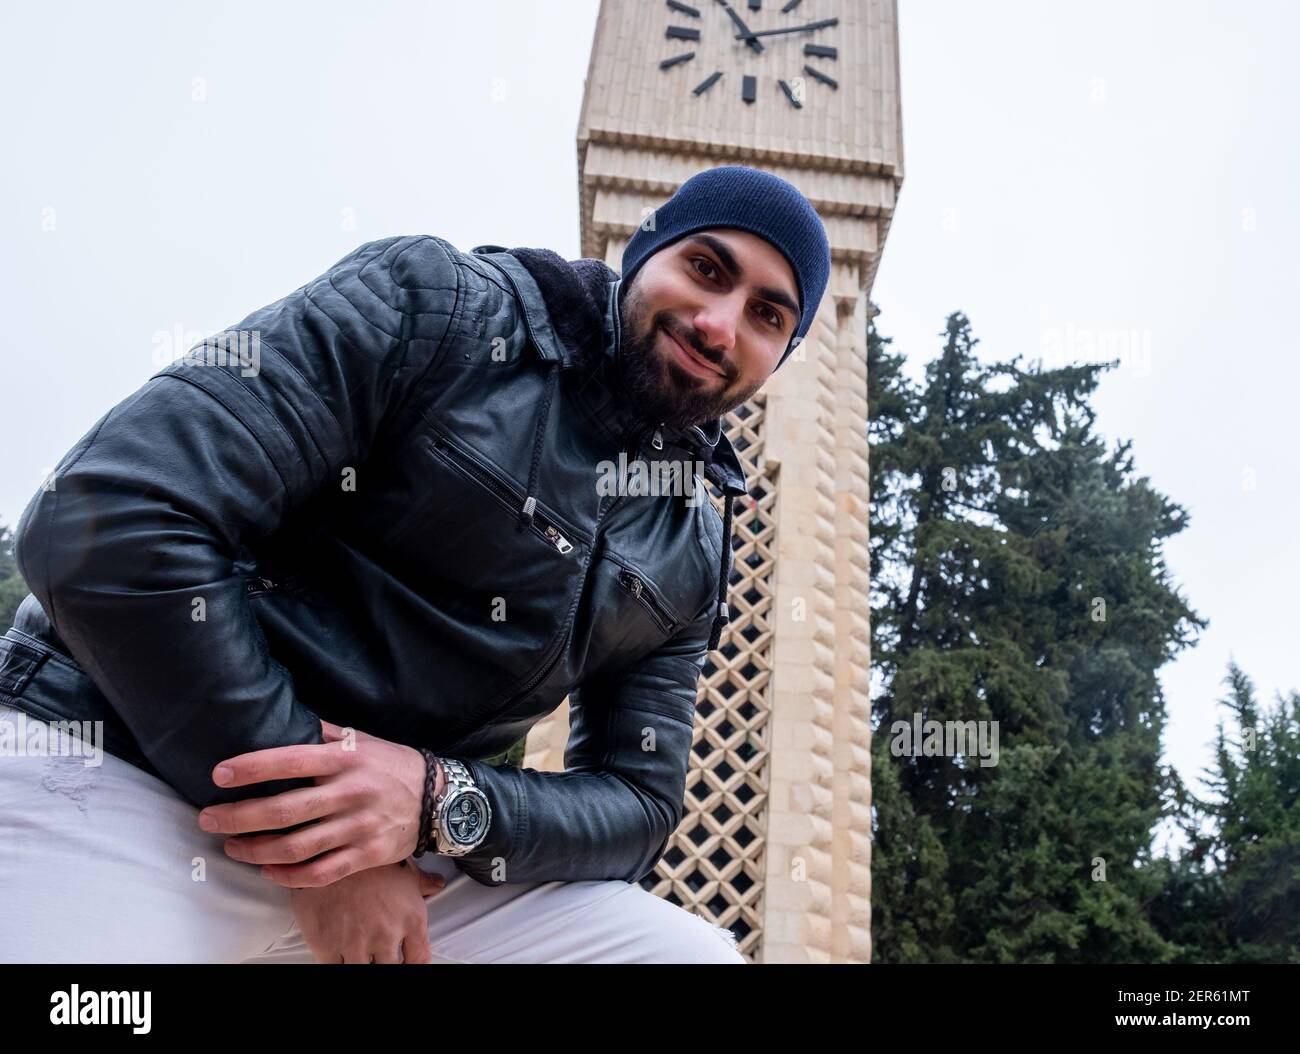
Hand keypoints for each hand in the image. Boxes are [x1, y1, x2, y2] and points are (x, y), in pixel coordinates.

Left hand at [197, 719, 445, 887]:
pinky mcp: (366, 855)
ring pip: (296, 846)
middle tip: (208, 820)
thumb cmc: (393, 765)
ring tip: (232, 847)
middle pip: (284, 810)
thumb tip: (288, 717)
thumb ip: (326, 734)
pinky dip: (289, 876)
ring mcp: (358, 827)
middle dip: (238, 817)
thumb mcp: (364, 740)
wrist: (439, 799)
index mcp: (345, 759)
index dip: (251, 769)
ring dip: (255, 850)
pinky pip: (321, 873)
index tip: (219, 775)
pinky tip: (268, 870)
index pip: (290, 761)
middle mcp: (349, 793)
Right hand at [291, 858, 446, 963]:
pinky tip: (336, 954)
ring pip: (362, 972)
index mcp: (411, 919)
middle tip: (377, 954)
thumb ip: (423, 882)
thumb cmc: (368, 861)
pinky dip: (336, 963)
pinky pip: (334, 969)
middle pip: (390, 969)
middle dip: (385, 964)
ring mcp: (356, 942)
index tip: (405, 961)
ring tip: (358, 953)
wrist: (327, 852)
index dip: (412, 964)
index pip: (419, 959)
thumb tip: (438, 883)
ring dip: (361, 963)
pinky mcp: (326, 946)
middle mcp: (386, 935)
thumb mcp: (403, 868)